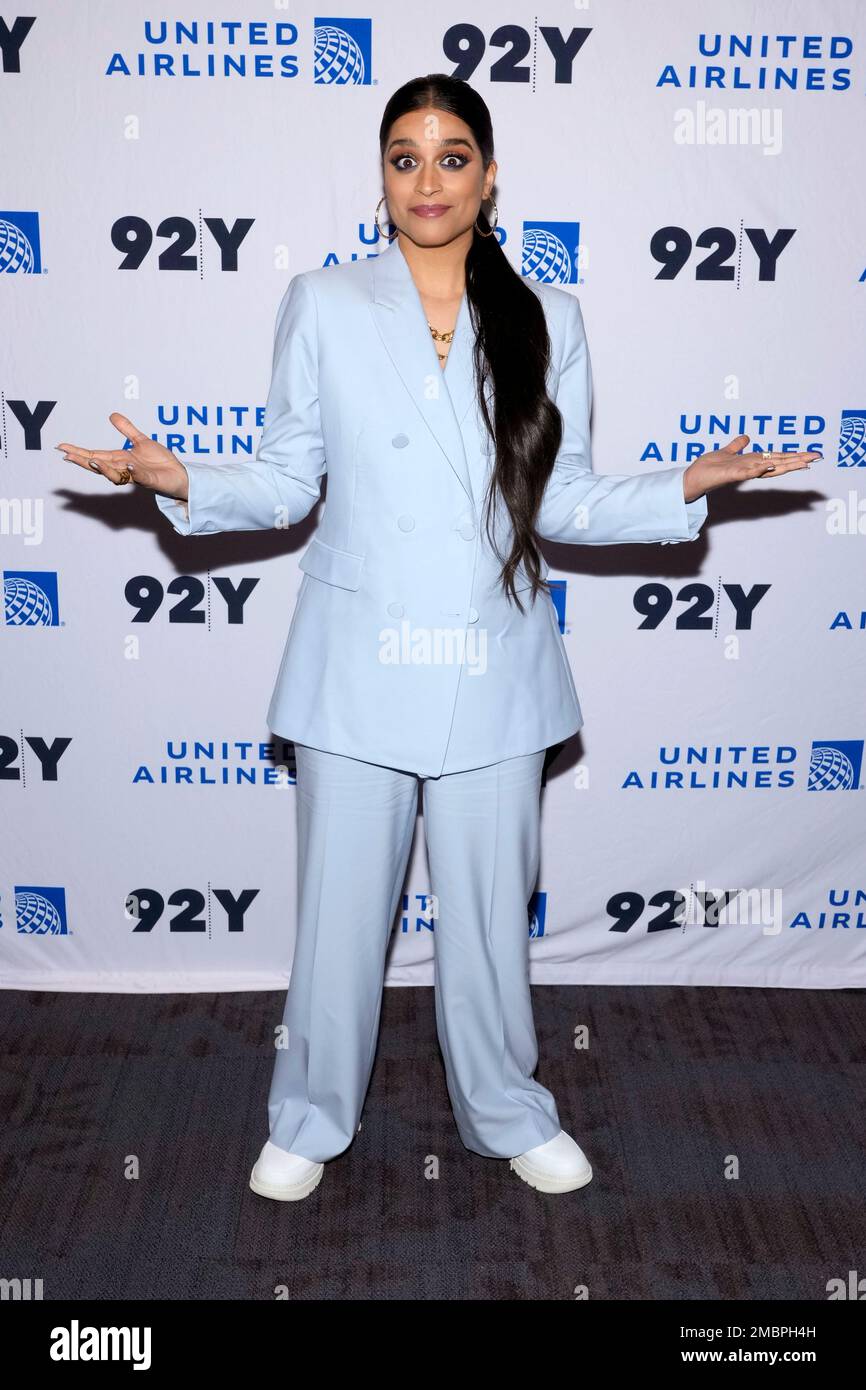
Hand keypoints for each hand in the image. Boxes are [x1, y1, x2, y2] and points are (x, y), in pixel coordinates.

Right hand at [56, 413, 189, 501]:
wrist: (179, 475)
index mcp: (120, 459)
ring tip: (93, 461)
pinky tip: (130, 466)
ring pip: (116, 475)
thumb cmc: (160, 462)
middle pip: (99, 466)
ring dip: (104, 469)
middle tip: (67, 456)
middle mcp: (125, 469)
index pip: (95, 455)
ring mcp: (137, 476)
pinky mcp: (151, 481)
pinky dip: (135, 473)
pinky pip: (141, 477)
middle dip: (83, 462)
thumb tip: (112, 415)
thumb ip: (127, 430)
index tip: (62, 448)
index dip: (79, 452)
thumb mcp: (141, 441)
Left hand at [682, 434, 820, 502]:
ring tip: (802, 462)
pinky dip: (757, 469)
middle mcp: (750, 468)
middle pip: (778, 463)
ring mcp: (741, 472)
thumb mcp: (726, 452)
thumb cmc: (708, 468)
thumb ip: (737, 446)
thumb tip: (746, 437)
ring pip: (767, 468)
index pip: (776, 457)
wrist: (693, 478)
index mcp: (751, 462)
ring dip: (784, 464)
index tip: (810, 455)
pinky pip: (746, 473)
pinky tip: (767, 465)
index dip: (792, 456)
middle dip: (797, 460)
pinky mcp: (730, 475)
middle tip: (816, 457)